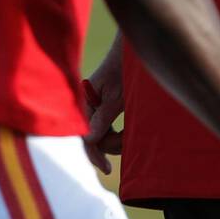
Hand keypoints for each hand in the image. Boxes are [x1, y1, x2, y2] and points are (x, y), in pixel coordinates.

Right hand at [81, 55, 123, 174]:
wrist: (134, 49)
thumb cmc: (126, 68)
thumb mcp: (118, 95)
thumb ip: (103, 117)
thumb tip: (89, 141)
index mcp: (84, 102)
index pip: (85, 136)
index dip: (94, 155)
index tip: (108, 169)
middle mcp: (88, 106)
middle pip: (95, 138)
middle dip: (113, 143)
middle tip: (130, 138)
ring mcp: (96, 106)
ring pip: (104, 134)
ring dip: (119, 137)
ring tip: (134, 128)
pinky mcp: (106, 106)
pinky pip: (109, 126)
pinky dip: (120, 131)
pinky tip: (131, 127)